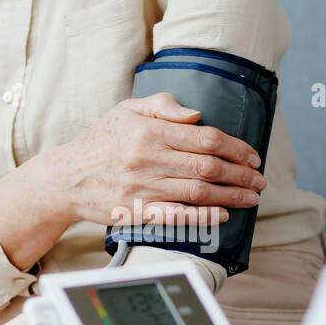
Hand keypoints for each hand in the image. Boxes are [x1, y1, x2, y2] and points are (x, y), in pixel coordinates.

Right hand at [39, 92, 265, 228]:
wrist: (65, 177)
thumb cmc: (100, 141)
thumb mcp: (126, 111)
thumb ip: (162, 108)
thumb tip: (197, 115)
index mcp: (148, 132)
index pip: (205, 138)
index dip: (235, 148)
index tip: (252, 156)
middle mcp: (147, 159)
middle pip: (207, 167)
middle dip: (241, 174)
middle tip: (259, 180)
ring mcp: (142, 188)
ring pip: (198, 193)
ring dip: (231, 196)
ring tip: (251, 198)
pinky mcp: (136, 212)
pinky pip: (176, 216)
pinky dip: (203, 216)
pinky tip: (222, 214)